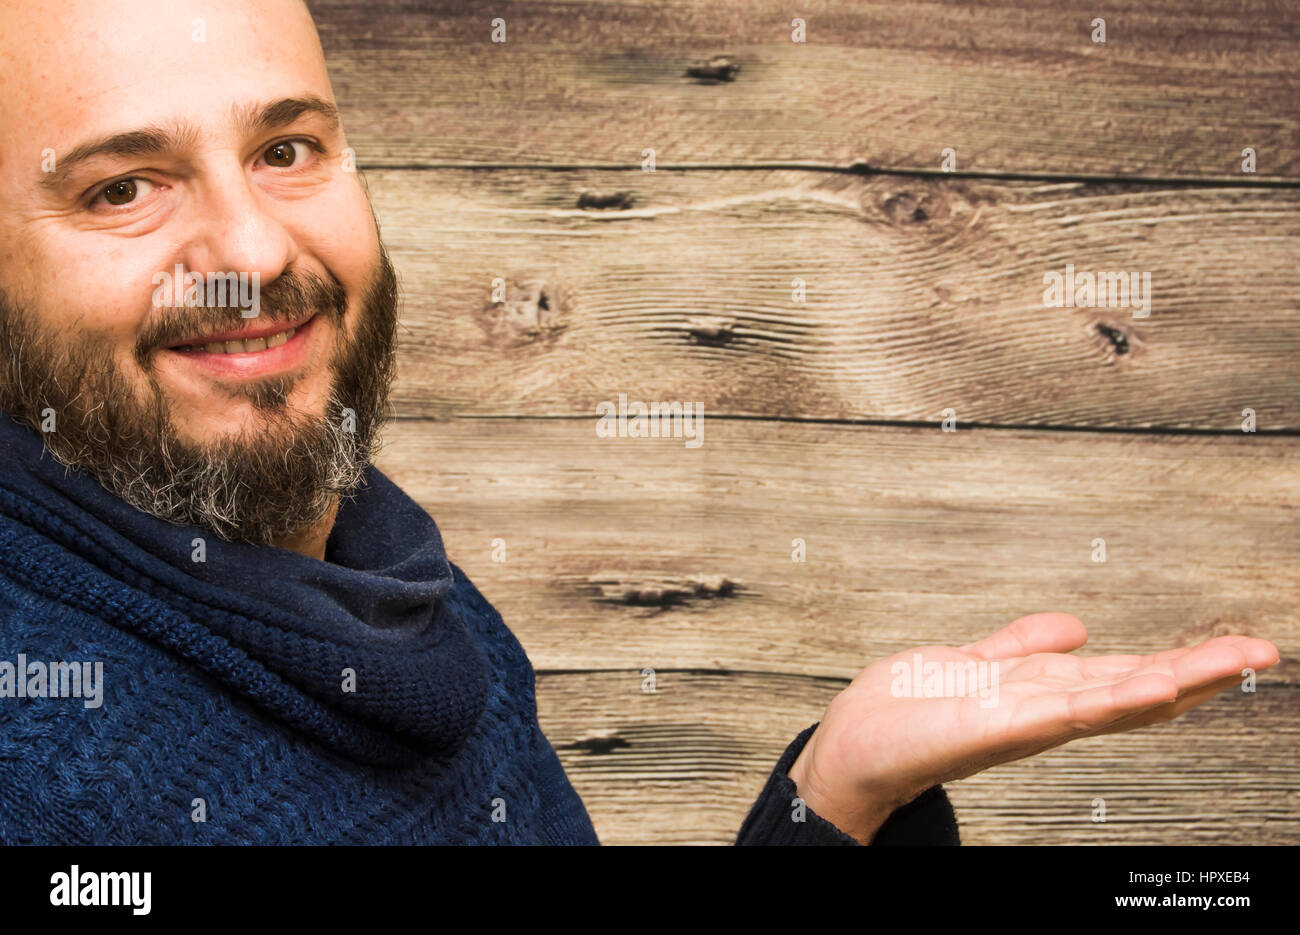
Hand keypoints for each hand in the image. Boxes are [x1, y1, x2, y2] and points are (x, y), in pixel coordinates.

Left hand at [786, 612, 1280, 843]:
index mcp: (1043, 690)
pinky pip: (1057, 715)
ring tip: (1222, 667)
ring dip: (1166, 683)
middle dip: (1196, 671)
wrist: (855, 742)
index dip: (1182, 660)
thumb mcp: (977, 662)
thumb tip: (1076, 625)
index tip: (1240, 646)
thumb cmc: (910, 708)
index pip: (1125, 672)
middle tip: (1262, 651)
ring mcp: (1023, 723)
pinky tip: (1144, 689)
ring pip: (1108, 701)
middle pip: (1131, 687)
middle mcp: (1043, 710)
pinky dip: (1102, 702)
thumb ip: (1023, 645)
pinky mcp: (994, 729)